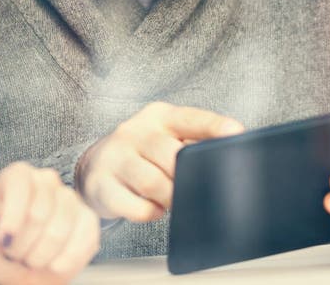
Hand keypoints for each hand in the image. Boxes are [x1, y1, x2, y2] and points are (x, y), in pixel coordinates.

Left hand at [0, 162, 99, 283]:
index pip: (19, 184)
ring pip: (59, 228)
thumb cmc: (0, 252)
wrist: (26, 273)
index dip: (11, 217)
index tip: (2, 241)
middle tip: (14, 254)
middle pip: (38, 212)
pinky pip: (83, 237)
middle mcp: (45, 180)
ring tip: (31, 259)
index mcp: (16, 176)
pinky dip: (66, 259)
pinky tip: (55, 265)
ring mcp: (70, 198)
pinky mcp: (88, 218)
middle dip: (22, 244)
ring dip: (41, 255)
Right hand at [76, 102, 243, 221]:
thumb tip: (228, 157)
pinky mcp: (100, 185)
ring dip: (170, 198)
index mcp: (158, 116)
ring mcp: (114, 157)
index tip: (235, 132)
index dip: (213, 125)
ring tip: (173, 200)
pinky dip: (151, 213)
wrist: (93, 167)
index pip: (189, 118)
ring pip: (153, 183)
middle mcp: (134, 132)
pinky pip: (135, 207)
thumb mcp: (165, 137)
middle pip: (171, 155)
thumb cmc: (142, 154)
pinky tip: (153, 208)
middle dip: (187, 177)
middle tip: (195, 190)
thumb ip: (193, 143)